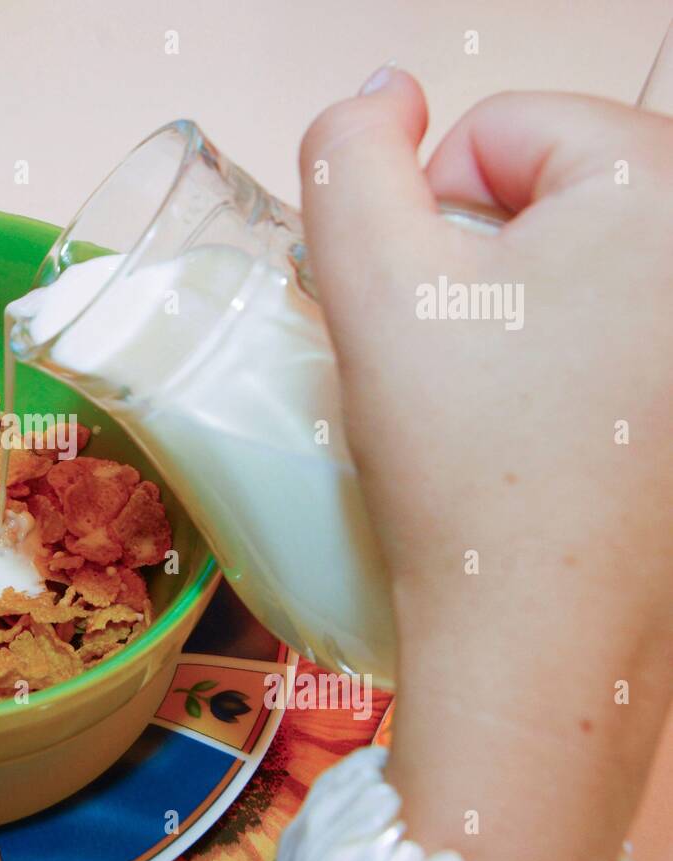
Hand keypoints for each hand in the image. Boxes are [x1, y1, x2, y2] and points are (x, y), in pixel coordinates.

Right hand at [299, 68, 672, 860]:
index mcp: (665, 183)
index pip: (503, 129)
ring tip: (508, 407)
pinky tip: (561, 434)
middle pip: (562, 191)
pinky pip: (636, 327)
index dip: (425, 220)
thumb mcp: (370, 286)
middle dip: (487, 262)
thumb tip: (382, 93)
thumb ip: (344, 155)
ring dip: (532, 312)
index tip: (426, 322)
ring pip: (597, 261)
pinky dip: (587, 358)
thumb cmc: (465, 467)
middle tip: (462, 368)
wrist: (541, 643)